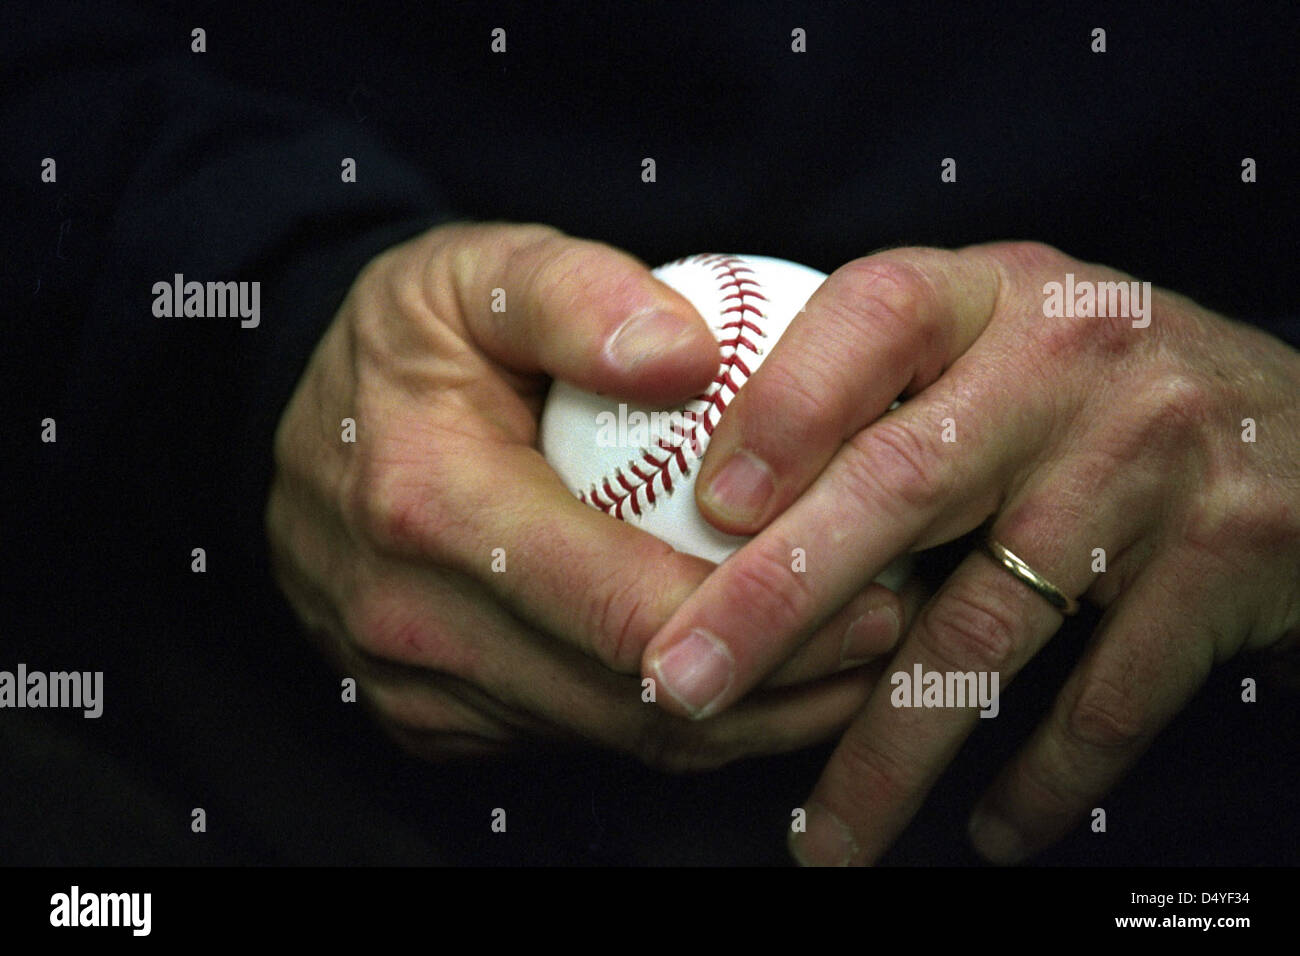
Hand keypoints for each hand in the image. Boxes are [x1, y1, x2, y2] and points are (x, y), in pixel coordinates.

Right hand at [266, 222, 915, 768]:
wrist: (303, 415)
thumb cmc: (413, 336)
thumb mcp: (485, 272)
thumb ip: (583, 297)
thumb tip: (694, 357)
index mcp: (426, 504)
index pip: (621, 604)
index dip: (762, 616)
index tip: (869, 596)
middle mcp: (407, 618)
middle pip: (628, 698)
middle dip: (772, 683)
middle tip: (880, 634)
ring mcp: (408, 683)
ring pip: (609, 738)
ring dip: (736, 715)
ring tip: (836, 658)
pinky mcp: (420, 716)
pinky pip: (569, 739)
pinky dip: (664, 720)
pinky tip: (734, 668)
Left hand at [639, 241, 1299, 859]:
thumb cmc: (1092, 394)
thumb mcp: (994, 345)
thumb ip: (881, 392)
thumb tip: (711, 498)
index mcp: (989, 294)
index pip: (870, 320)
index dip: (780, 411)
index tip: (706, 513)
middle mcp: (1066, 363)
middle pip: (897, 487)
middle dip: (774, 604)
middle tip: (683, 682)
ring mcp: (1150, 461)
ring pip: (984, 627)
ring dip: (887, 750)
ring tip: (820, 837)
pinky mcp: (1226, 559)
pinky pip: (1107, 698)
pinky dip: (1038, 779)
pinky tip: (988, 830)